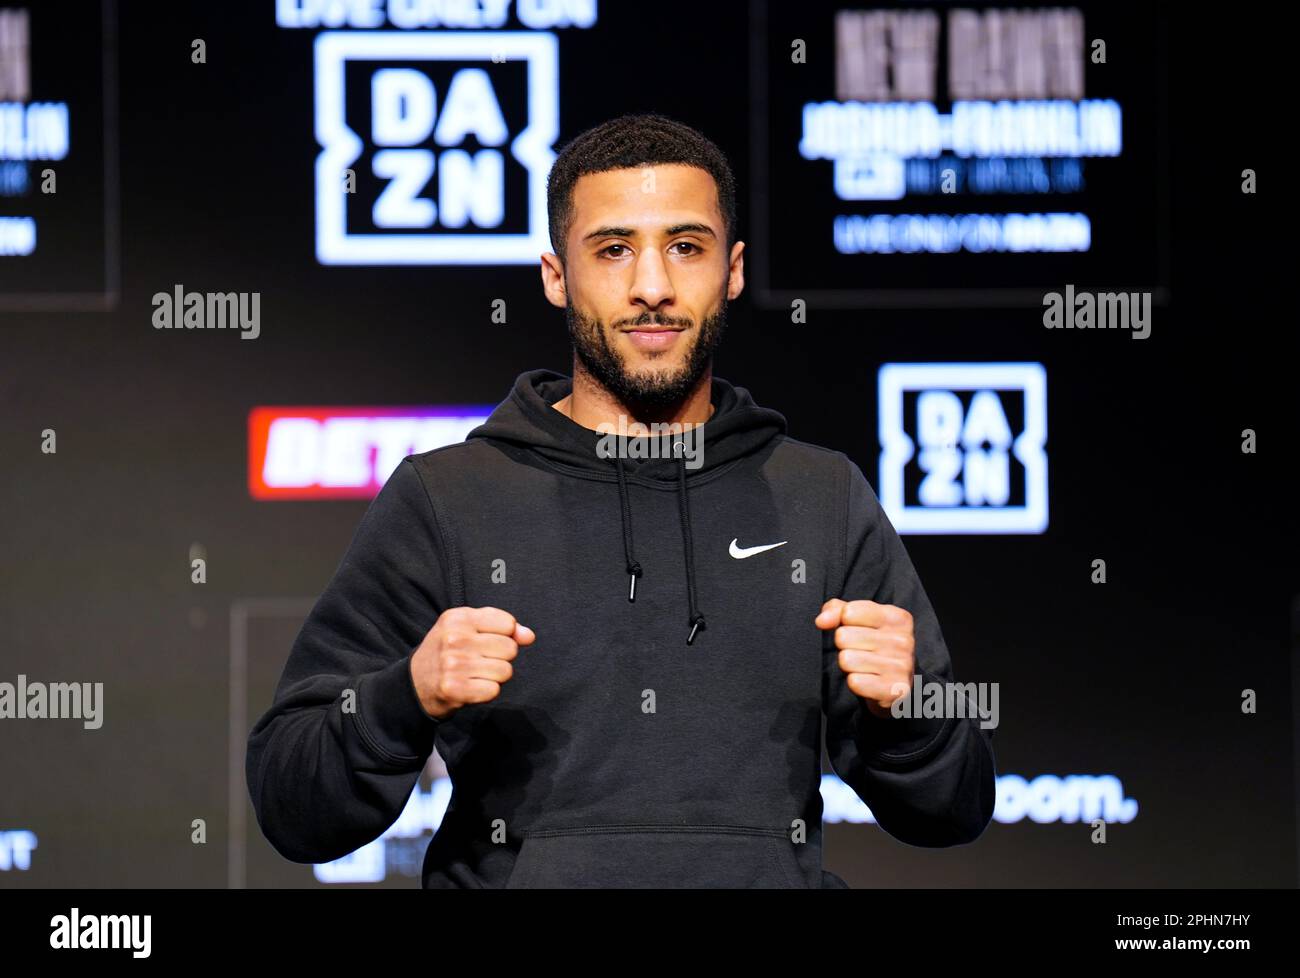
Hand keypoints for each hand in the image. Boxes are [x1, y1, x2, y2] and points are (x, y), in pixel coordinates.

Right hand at [409, 607, 534, 719]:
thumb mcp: (467, 628)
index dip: (504, 635)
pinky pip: (494, 690)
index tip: (487, 641)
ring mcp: (454, 665)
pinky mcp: (455, 689)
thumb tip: (529, 636)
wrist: (414, 684)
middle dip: (501, 657)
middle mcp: (455, 639)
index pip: (508, 623)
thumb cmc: (447, 651)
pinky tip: (471, 687)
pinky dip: (486, 691)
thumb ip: (501, 626)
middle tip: (480, 660)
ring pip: (505, 671)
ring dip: (495, 676)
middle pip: (510, 649)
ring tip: (475, 674)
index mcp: (458, 618)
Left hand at [815, 598, 914, 718]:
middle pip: (843, 637)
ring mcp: (901, 666)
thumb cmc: (872, 646)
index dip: (843, 622)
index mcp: (897, 618)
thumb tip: (822, 621)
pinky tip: (869, 681)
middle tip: (861, 652)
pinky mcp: (894, 690)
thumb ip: (836, 610)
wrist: (895, 685)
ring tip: (865, 667)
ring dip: (849, 666)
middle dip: (845, 646)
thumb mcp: (858, 620)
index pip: (849, 612)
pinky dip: (855, 683)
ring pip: (846, 660)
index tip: (855, 629)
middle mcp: (903, 640)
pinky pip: (854, 682)